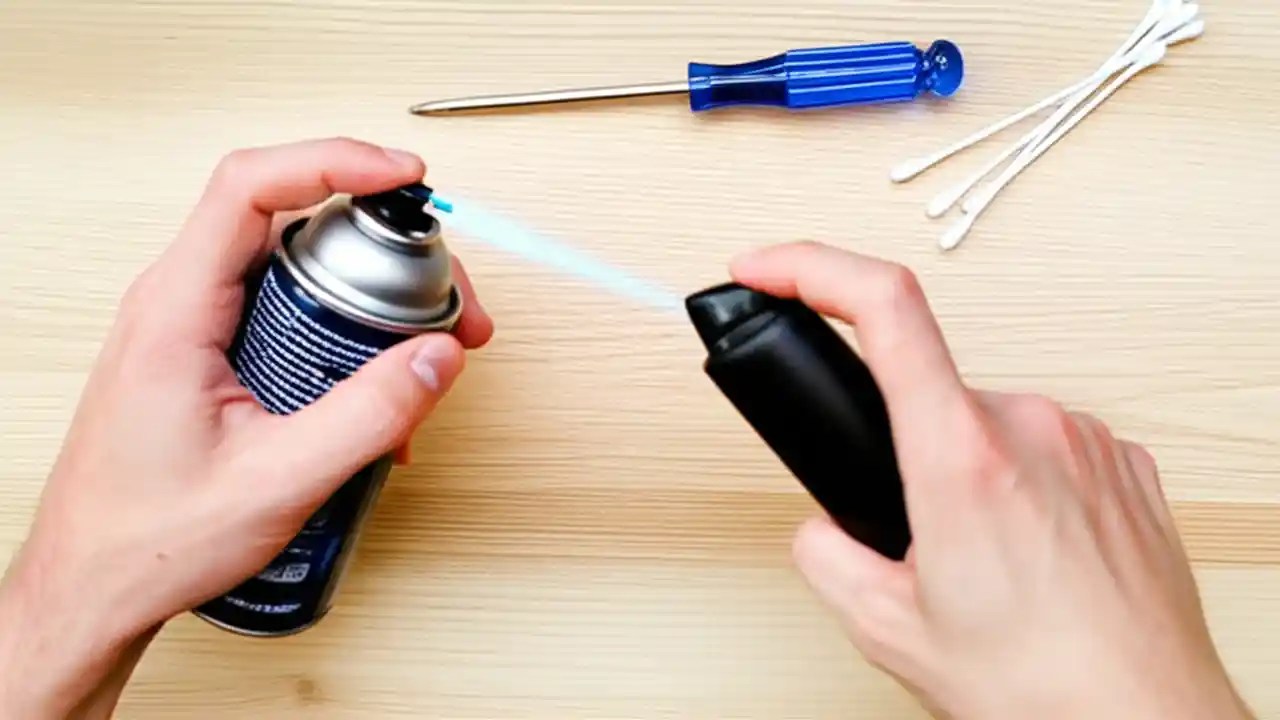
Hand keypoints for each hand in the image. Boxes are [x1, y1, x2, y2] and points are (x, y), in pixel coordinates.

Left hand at [0, 137, 493, 718]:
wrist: (93, 587)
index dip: (336, 161)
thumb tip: (437, 355)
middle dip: (385, 245)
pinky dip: (345, 332)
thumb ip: (368, 414)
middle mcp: (179, 301)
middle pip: (293, 219)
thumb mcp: (278, 481)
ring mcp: (194, 324)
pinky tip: (377, 395)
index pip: (252, 185)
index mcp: (176, 309)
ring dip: (371, 294)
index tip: (404, 176)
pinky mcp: (211, 351)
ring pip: (297, 265)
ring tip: (425, 349)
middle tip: (449, 299)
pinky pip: (289, 310)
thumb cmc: (150, 539)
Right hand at [730, 242, 1252, 719]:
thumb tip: (822, 524)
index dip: (810, 267)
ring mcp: (1086, 439)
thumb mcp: (887, 627)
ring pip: (987, 423)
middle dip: (902, 451)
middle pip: (927, 389)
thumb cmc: (1043, 686)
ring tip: (983, 561)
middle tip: (915, 532)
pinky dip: (1019, 486)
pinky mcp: (1126, 461)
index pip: (881, 306)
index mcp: (959, 454)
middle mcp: (1030, 426)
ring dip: (964, 474)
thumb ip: (824, 553)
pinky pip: (1045, 447)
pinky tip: (1029, 554)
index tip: (766, 269)